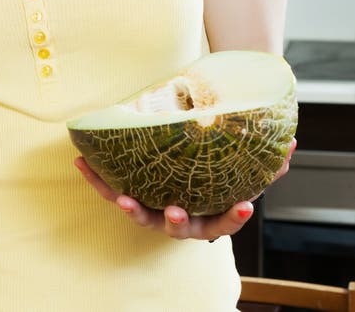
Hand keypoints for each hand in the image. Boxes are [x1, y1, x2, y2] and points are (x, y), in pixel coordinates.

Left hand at [73, 137, 296, 240]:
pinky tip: (79, 161)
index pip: (226, 219)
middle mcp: (181, 219)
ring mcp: (154, 213)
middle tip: (176, 211)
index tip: (245, 206)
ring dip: (132, 208)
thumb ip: (264, 163)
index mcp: (209, 213)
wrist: (180, 183)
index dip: (234, 215)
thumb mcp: (237, 171)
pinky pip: (111, 190)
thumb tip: (291, 142)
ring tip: (123, 200)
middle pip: (180, 227)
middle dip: (178, 221)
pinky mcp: (130, 199)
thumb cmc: (212, 177)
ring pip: (143, 216)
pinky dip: (96, 179)